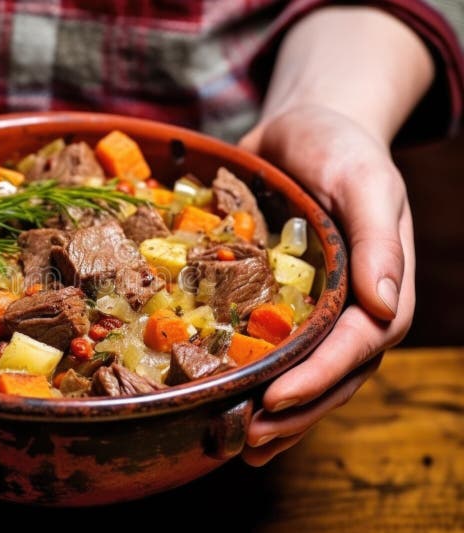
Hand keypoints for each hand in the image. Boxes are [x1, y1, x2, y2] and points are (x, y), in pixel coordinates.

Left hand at [238, 104, 414, 464]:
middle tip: (249, 440)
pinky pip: (277, 351)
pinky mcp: (284, 301)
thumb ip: (380, 239)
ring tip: (241, 446)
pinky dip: (260, 384)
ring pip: (307, 374)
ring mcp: (319, 308)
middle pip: (334, 374)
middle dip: (296, 411)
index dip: (319, 377)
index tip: (275, 400)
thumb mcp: (363, 178)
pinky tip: (231, 412)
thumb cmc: (338, 147)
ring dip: (280, 416)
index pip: (359, 345)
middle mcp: (353, 305)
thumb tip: (386, 306)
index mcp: (382, 283)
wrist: (303, 128)